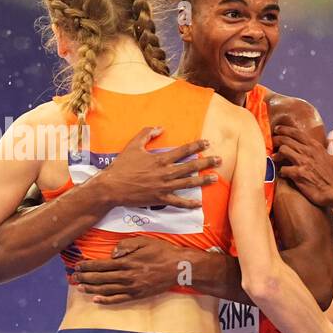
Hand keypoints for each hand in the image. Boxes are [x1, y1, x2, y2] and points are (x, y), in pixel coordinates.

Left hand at [71, 236, 183, 303]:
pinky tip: (96, 300)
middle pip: (100, 278)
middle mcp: (127, 276)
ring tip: (80, 288)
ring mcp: (132, 287)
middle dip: (85, 277)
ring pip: (106, 290)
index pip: (101, 265)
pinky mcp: (137, 295)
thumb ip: (126, 246)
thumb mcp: (144, 241)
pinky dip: (106, 300)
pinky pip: (118, 299)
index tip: (77, 265)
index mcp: (127, 262)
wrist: (179, 267)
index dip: (87, 266)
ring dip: (91, 289)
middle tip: (73, 277)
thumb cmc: (162, 252)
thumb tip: (112, 254)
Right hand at [96, 127, 218, 209]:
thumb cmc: (122, 166)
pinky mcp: (160, 199)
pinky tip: (198, 204)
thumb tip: (160, 128)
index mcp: (160, 159)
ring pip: (188, 183)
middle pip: (190, 166)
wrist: (112, 187)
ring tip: (214, 177)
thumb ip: (147, 133)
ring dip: (202, 180)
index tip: (207, 143)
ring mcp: (164, 187)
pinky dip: (188, 204)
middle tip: (219, 160)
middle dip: (206, 162)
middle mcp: (165, 173)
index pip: (183, 151)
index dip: (196, 146)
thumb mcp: (133, 145)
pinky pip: (177, 202)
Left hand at [274, 123, 332, 209]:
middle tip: (271, 142)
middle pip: (286, 140)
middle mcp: (308, 152)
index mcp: (316, 147)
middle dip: (276, 140)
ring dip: (276, 155)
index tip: (277, 129)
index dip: (285, 129)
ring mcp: (303, 162)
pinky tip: (283, 174)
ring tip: (274, 158)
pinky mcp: (298, 174)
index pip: (297, 133)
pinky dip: (281, 172)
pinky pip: (283, 169)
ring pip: (283, 150)